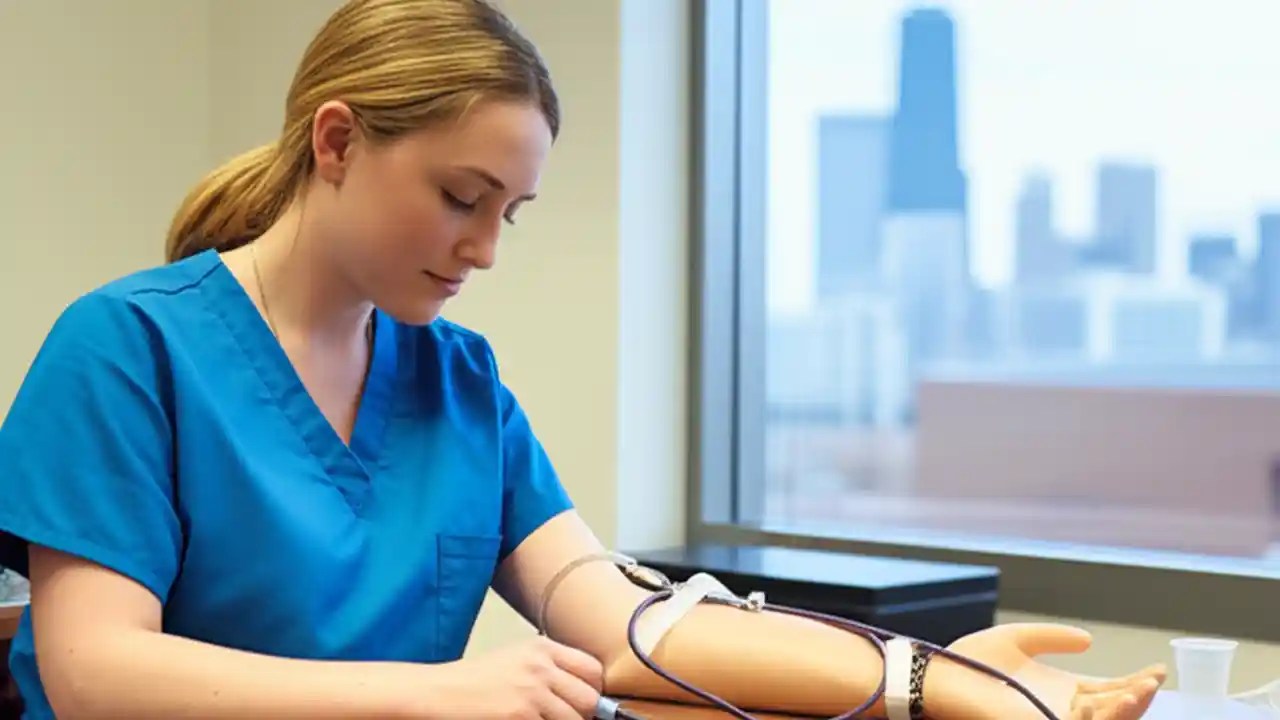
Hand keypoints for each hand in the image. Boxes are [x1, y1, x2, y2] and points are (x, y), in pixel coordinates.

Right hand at [423, 636, 603, 718]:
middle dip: (582, 714)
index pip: (593, 669)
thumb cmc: (474, 679)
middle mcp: (541, 666)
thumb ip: (549, 668)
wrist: (439, 692)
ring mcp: (531, 692)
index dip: (593, 690)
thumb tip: (585, 692)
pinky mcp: (520, 715)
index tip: (584, 701)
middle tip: (565, 717)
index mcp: (542, 648)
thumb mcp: (517, 658)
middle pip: (589, 698)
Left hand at [928, 623, 1165, 719]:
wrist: (937, 675)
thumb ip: (1053, 637)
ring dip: (1126, 711)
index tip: (1159, 669)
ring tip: (1141, 689)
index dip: (1135, 684)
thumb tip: (1089, 641)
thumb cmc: (970, 661)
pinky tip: (1109, 701)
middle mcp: (1060, 711)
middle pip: (1113, 712)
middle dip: (1139, 699)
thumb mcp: (1018, 639)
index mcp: (1061, 692)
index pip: (1109, 693)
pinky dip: (1099, 719)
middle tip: (1153, 679)